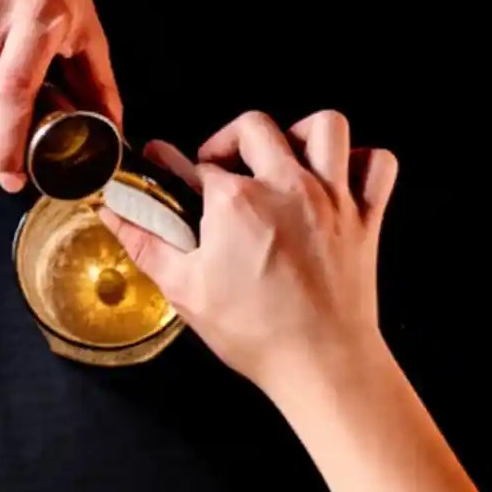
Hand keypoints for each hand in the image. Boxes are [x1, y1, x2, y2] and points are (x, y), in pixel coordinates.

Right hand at [99, 110, 398, 394]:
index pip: (198, 164)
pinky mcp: (366, 219)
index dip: (179, 167)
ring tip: (281, 158)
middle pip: (256, 127)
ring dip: (299, 134)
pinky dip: (361, 161)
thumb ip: (145, 242)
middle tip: (221, 169)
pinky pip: (378, 165)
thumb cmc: (255, 333)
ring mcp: (333, 199)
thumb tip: (113, 212)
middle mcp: (288, 187)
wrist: (321, 364)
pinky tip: (337, 177)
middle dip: (231, 140)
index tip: (170, 170)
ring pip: (326, 127)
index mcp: (238, 202)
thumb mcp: (184, 289)